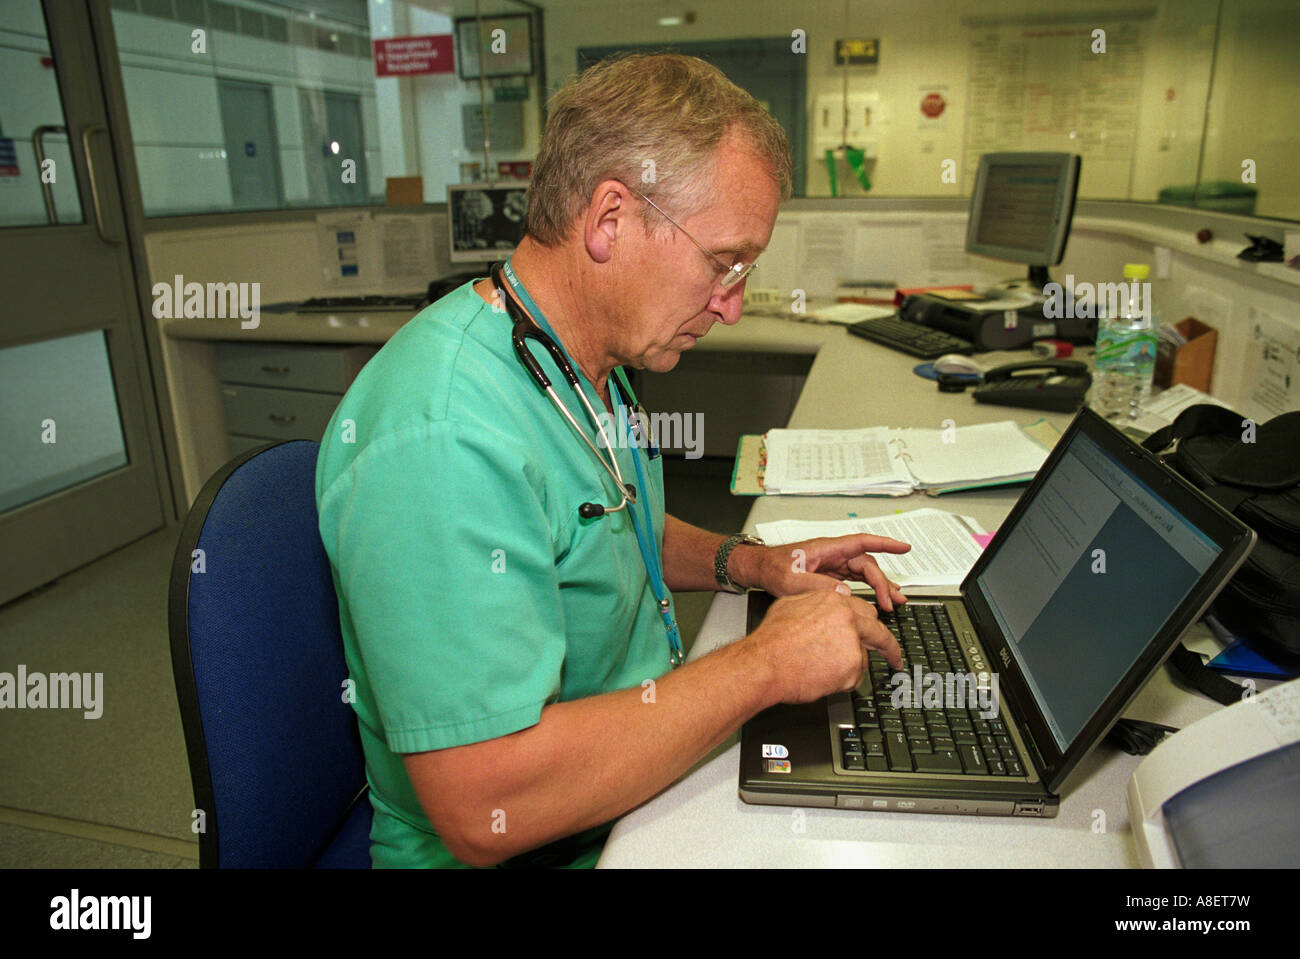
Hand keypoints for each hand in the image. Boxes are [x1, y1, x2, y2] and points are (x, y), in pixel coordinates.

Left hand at [734, 534, 910, 610]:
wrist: (758, 569)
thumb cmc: (771, 568)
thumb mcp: (791, 580)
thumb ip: (817, 586)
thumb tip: (845, 594)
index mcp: (827, 549)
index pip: (862, 542)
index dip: (885, 544)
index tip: (904, 547)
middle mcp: (833, 554)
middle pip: (866, 564)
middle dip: (883, 582)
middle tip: (892, 602)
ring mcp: (832, 564)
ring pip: (863, 573)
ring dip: (880, 586)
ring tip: (896, 601)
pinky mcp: (830, 575)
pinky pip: (855, 580)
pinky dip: (869, 589)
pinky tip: (879, 599)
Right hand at [748, 587, 902, 703]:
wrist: (764, 663)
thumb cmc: (772, 640)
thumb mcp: (791, 606)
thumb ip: (817, 603)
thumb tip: (829, 605)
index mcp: (834, 600)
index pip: (864, 610)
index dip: (869, 624)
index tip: (876, 632)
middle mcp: (847, 617)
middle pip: (878, 631)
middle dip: (888, 646)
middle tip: (893, 657)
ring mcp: (852, 641)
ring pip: (864, 657)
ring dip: (850, 666)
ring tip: (823, 670)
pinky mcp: (853, 665)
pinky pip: (856, 677)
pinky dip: (842, 681)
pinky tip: (821, 677)